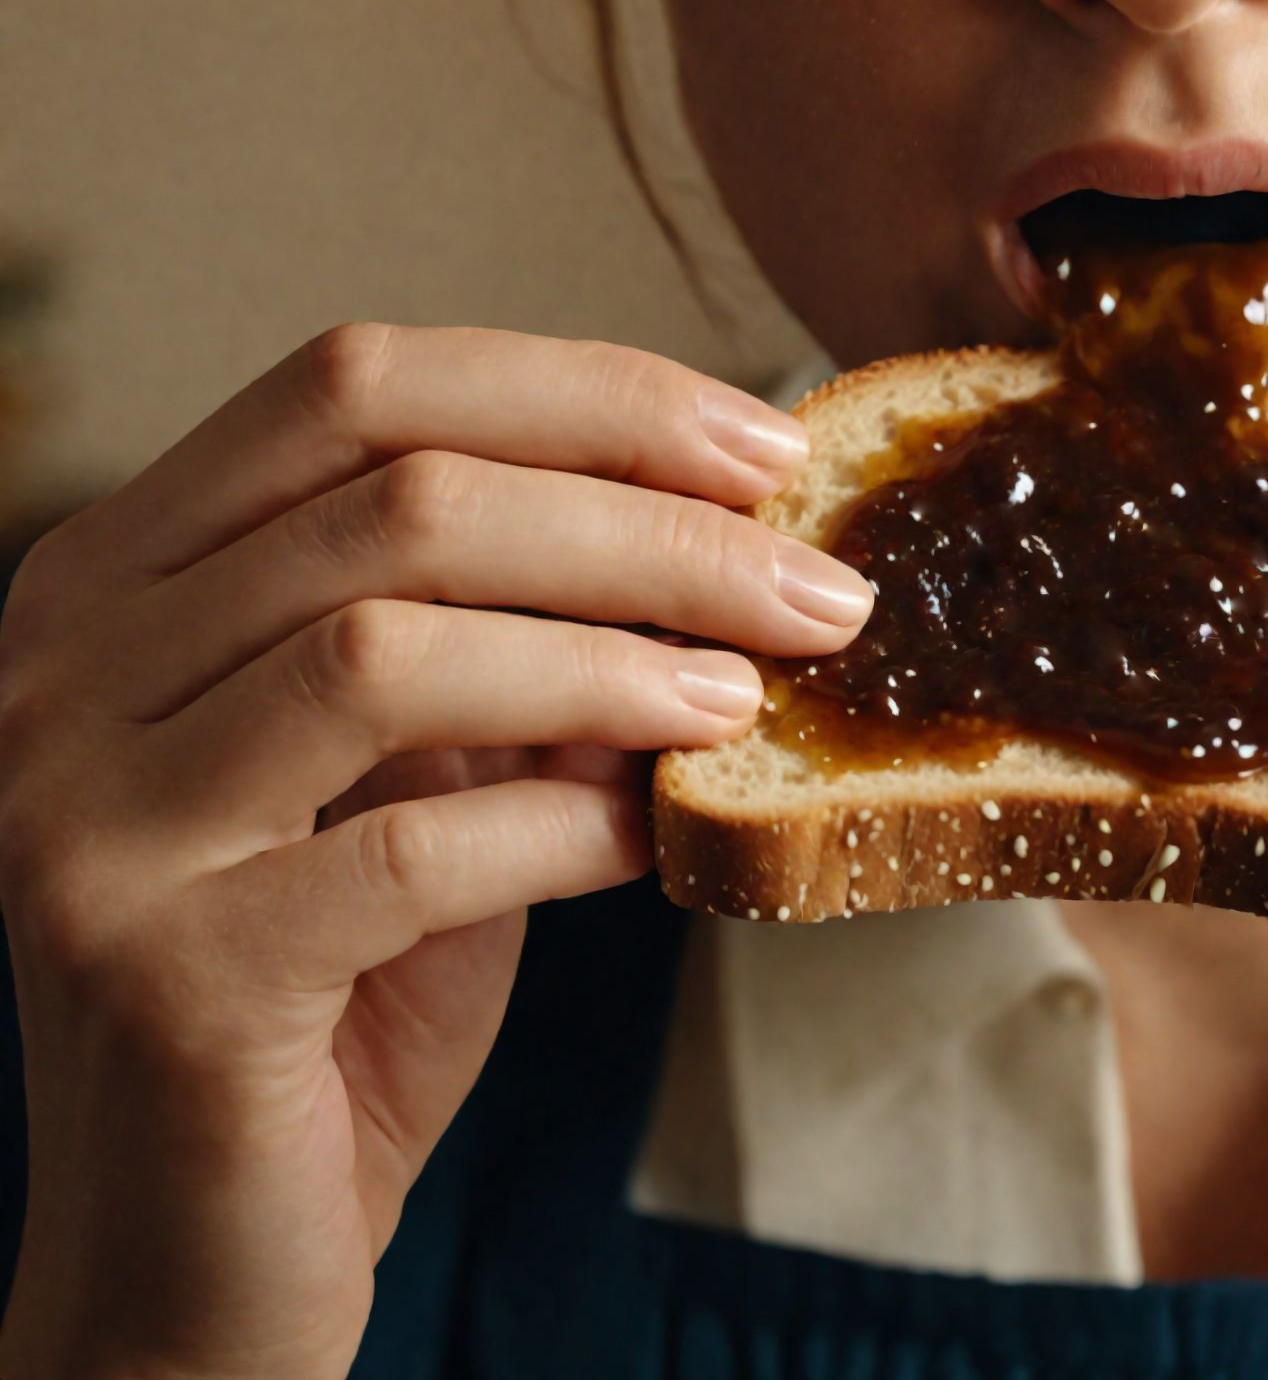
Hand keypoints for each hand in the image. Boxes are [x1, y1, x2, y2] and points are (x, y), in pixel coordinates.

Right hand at [0, 324, 869, 1379]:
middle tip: (817, 581)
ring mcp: (82, 818)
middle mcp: (65, 669)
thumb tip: (730, 508)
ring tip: (751, 697)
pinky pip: (408, 849)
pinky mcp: (155, 971)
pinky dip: (565, 825)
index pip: (357, 383)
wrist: (201, 1260)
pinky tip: (654, 837)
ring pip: (386, 644)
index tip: (762, 443)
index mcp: (124, 572)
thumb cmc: (343, 982)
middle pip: (400, 495)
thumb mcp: (434, 762)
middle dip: (650, 524)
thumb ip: (526, 626)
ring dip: (618, 657)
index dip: (583, 392)